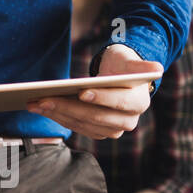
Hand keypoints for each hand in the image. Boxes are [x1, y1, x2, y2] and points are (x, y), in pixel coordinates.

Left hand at [27, 44, 163, 138]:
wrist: (118, 78)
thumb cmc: (122, 65)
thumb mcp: (131, 60)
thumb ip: (142, 65)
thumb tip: (157, 68)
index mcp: (140, 102)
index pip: (120, 102)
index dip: (102, 98)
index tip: (81, 92)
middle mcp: (128, 121)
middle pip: (95, 116)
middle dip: (67, 106)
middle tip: (43, 98)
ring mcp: (113, 129)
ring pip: (82, 123)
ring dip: (57, 113)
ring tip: (35, 102)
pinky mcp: (98, 132)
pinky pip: (76, 126)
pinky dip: (58, 117)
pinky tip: (41, 107)